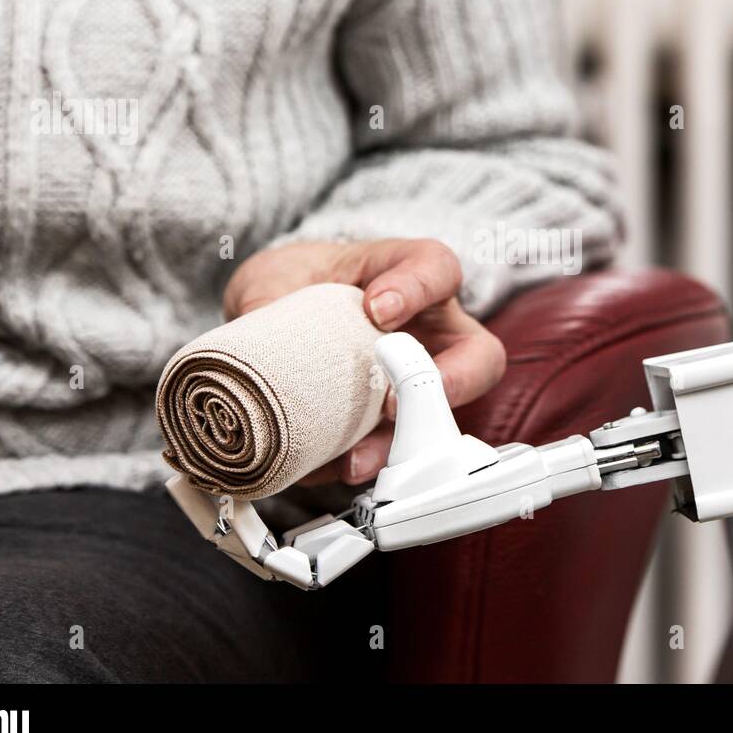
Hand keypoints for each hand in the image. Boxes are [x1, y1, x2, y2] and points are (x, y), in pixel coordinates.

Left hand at [222, 239, 505, 485]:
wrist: (277, 311)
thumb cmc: (295, 282)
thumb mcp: (275, 277)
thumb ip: (269, 303)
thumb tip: (255, 344)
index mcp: (406, 273)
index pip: (436, 269)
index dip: (417, 289)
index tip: (378, 308)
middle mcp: (427, 330)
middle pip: (477, 356)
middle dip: (449, 384)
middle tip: (396, 399)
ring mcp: (414, 381)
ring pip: (441, 416)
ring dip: (402, 442)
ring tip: (357, 457)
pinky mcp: (389, 423)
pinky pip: (396, 449)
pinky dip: (363, 463)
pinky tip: (329, 464)